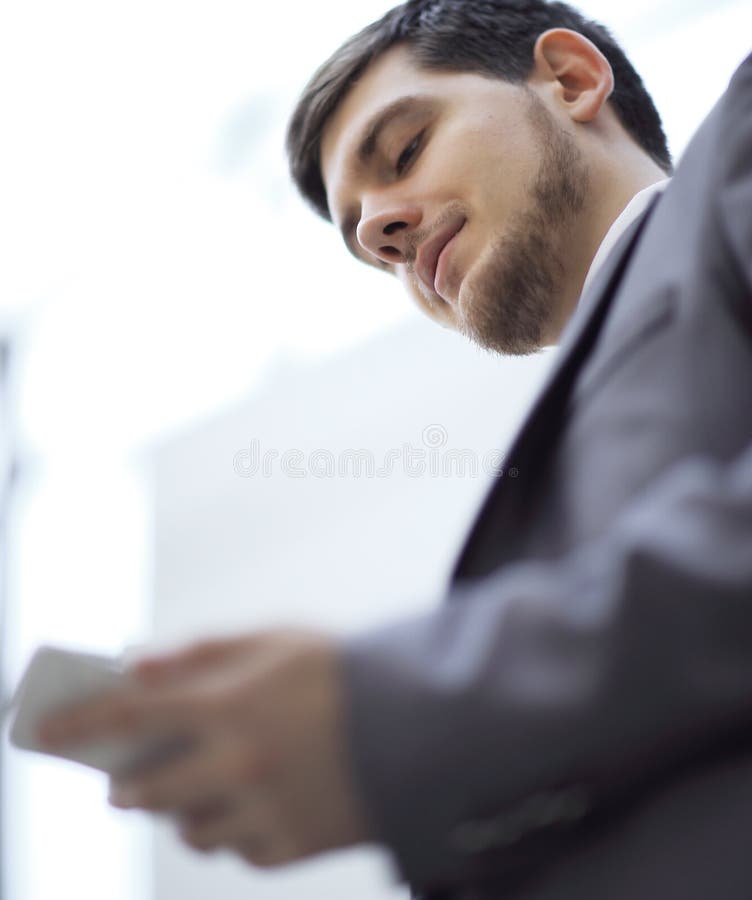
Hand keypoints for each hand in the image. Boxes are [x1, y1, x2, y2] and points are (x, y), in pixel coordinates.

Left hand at [39, 629, 371, 865]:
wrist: (425, 724)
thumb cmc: (346, 671)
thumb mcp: (278, 639)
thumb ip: (204, 649)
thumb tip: (138, 663)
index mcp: (231, 703)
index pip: (131, 713)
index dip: (80, 723)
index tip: (43, 733)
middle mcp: (238, 763)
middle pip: (146, 790)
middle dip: (126, 783)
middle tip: (126, 777)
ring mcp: (264, 811)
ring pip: (189, 830)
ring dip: (180, 810)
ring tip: (196, 789)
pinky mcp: (294, 846)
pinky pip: (239, 852)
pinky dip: (233, 832)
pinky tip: (251, 806)